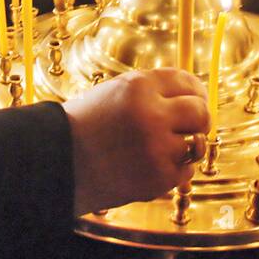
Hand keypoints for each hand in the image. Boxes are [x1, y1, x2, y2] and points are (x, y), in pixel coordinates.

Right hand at [63, 68, 208, 215]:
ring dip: (185, 146)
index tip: (197, 99)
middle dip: (199, 118)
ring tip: (162, 147)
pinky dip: (174, 170)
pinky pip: (185, 171)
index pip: (186, 81)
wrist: (57, 161)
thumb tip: (193, 97)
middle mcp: (152, 114)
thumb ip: (152, 91)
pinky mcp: (158, 177)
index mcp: (139, 86)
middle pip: (201, 111)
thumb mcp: (116, 93)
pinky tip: (151, 165)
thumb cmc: (85, 126)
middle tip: (191, 125)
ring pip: (197, 143)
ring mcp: (157, 147)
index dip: (195, 90)